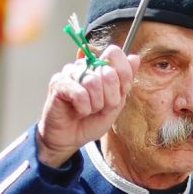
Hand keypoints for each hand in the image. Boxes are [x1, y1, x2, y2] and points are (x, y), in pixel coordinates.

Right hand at [35, 45, 138, 168]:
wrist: (70, 139)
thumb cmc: (90, 121)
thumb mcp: (116, 103)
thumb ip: (125, 81)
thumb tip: (134, 58)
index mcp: (99, 67)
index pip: (114, 54)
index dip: (122, 76)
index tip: (118, 94)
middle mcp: (84, 66)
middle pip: (107, 72)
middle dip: (109, 98)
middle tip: (99, 108)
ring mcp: (70, 73)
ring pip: (93, 83)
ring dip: (95, 105)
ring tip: (87, 110)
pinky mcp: (58, 83)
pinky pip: (80, 94)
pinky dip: (83, 109)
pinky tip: (77, 112)